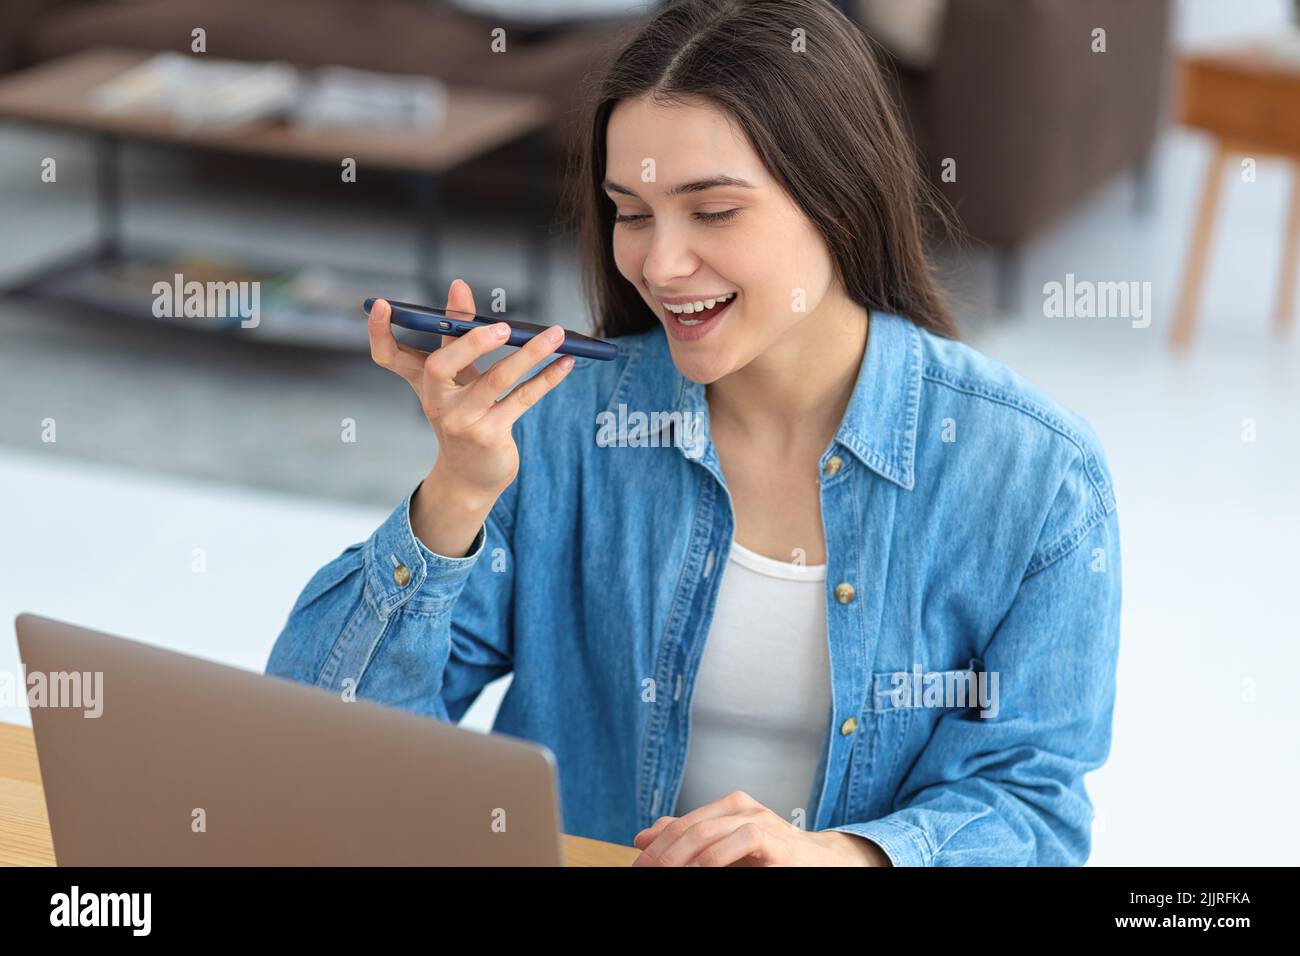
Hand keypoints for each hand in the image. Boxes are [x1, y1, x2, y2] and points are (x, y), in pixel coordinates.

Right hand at [367, 280, 572, 505]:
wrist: (470, 476)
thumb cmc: (464, 415)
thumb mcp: (457, 376)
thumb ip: (458, 333)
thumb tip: (458, 286)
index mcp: (422, 383)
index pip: (388, 356)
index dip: (379, 332)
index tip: (379, 304)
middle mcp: (435, 401)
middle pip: (440, 365)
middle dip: (470, 341)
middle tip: (503, 326)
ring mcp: (461, 421)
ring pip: (495, 380)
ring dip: (529, 354)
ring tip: (556, 334)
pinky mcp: (489, 435)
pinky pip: (522, 399)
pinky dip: (546, 378)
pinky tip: (565, 363)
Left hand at [631, 790, 890, 865]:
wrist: (821, 863)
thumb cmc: (772, 858)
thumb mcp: (726, 848)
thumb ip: (689, 839)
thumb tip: (644, 835)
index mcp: (727, 806)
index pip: (679, 825)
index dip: (655, 847)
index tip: (636, 866)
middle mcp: (742, 807)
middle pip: (689, 828)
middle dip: (662, 855)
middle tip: (643, 873)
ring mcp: (760, 820)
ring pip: (708, 832)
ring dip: (681, 858)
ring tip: (666, 875)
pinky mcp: (776, 839)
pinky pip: (742, 839)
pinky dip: (716, 856)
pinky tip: (700, 869)